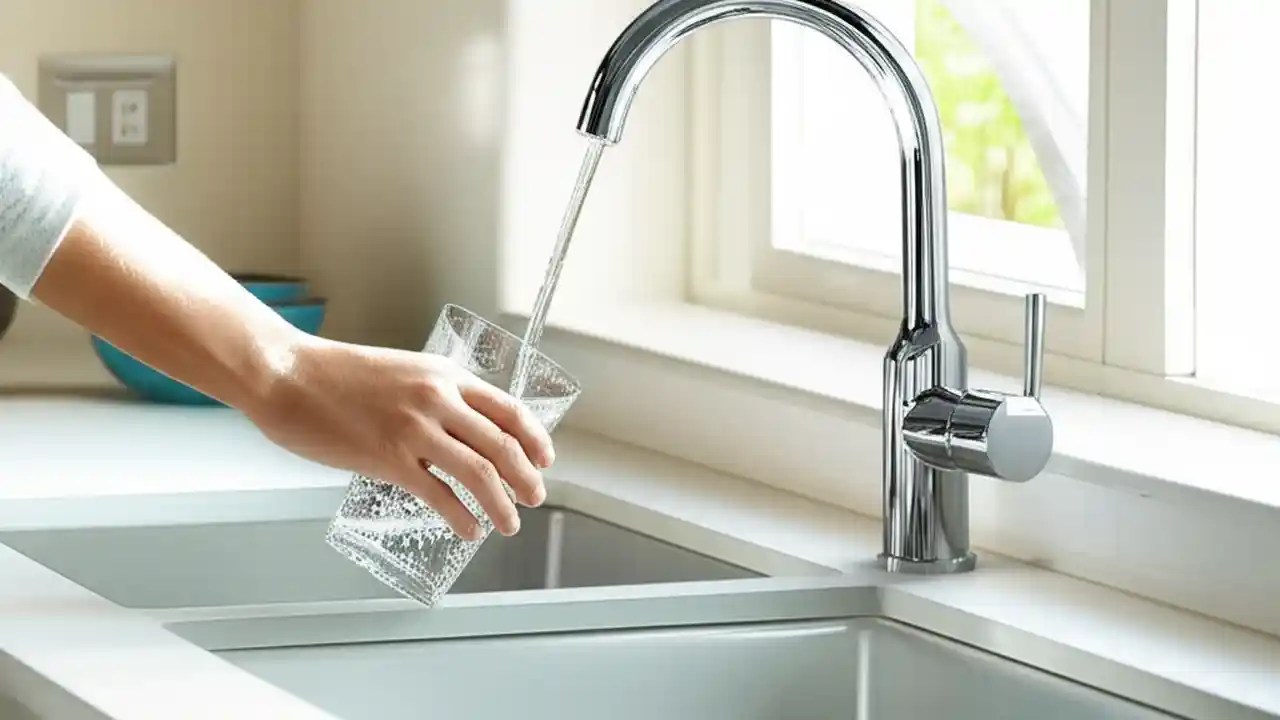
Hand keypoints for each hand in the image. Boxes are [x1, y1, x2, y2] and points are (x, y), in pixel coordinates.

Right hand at [244, 336, 554, 539]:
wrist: (288, 375)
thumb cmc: (336, 375)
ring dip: (502, 503)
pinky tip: (468, 529)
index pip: (509, 408)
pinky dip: (461, 516)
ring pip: (480, 472)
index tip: (546, 458)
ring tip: (509, 524)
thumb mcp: (402, 372)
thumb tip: (456, 430)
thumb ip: (433, 396)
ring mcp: (414, 429)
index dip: (535, 438)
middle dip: (526, 477)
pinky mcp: (388, 458)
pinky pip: (438, 494)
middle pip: (503, 444)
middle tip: (534, 497)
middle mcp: (438, 399)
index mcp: (445, 374)